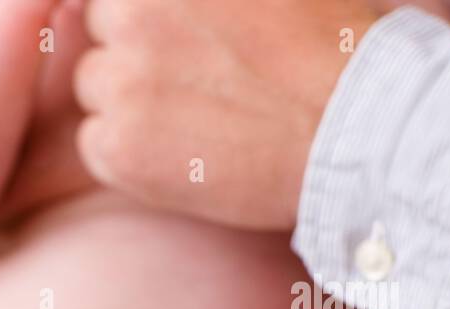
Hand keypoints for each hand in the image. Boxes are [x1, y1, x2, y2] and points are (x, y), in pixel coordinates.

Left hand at [73, 0, 378, 229]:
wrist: (354, 127)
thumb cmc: (327, 43)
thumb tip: (197, 7)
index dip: (144, 14)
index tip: (171, 35)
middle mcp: (133, 9)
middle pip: (102, 26)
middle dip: (134, 49)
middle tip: (198, 76)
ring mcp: (121, 77)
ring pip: (95, 86)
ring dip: (129, 101)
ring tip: (198, 115)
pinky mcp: (116, 142)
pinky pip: (94, 142)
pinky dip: (127, 153)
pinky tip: (183, 153)